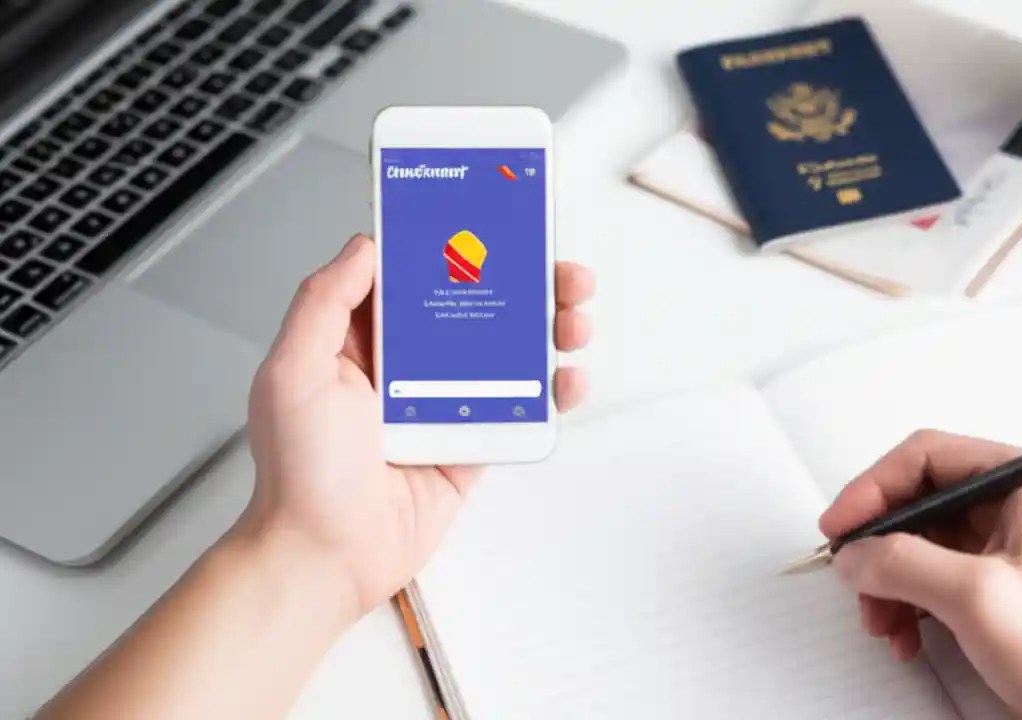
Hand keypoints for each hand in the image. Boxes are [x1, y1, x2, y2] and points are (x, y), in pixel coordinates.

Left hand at [238, 234, 593, 622]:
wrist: (325, 559)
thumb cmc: (300, 477)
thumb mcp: (293, 372)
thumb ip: (324, 302)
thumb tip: (365, 246)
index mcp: (359, 339)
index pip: (415, 273)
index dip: (455, 244)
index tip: (492, 221)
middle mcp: (404, 364)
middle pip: (475, 305)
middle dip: (522, 281)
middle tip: (554, 270)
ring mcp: (442, 401)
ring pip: (506, 349)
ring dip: (547, 327)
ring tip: (572, 318)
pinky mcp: (470, 440)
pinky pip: (519, 405)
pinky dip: (551, 390)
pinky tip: (565, 378)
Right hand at [820, 430, 1021, 719]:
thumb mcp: (976, 597)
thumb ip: (903, 563)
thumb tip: (854, 553)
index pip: (926, 457)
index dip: (872, 487)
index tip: (840, 525)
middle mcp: (1018, 506)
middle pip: (919, 501)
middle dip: (879, 545)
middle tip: (853, 577)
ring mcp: (1011, 548)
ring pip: (923, 543)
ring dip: (890, 581)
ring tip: (882, 621)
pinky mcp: (1004, 587)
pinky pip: (938, 578)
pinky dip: (910, 603)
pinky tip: (906, 636)